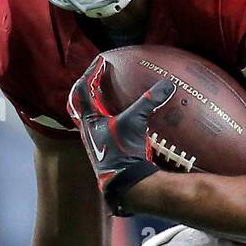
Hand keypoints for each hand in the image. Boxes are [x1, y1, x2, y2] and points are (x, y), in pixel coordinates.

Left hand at [67, 54, 175, 214]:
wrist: (125, 183)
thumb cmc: (123, 152)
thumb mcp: (135, 122)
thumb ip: (149, 101)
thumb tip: (168, 84)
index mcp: (88, 120)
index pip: (82, 89)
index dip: (91, 73)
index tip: (101, 62)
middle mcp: (87, 130)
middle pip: (77, 104)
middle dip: (84, 90)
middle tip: (93, 79)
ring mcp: (94, 142)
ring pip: (87, 118)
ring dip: (93, 106)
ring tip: (103, 97)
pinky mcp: (104, 151)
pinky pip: (100, 130)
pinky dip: (105, 120)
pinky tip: (117, 120)